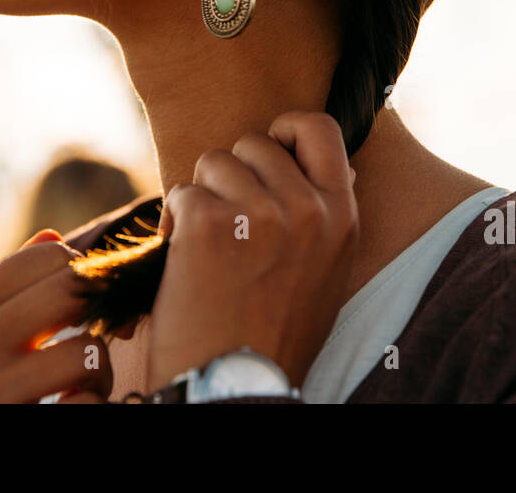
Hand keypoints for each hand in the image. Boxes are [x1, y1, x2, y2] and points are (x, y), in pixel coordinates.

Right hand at [0, 229, 113, 402]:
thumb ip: (0, 293)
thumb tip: (55, 239)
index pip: (50, 257)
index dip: (79, 279)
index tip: (78, 309)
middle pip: (73, 290)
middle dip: (94, 314)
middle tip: (85, 342)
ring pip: (87, 352)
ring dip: (97, 374)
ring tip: (80, 387)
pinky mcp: (8, 433)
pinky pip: (84, 409)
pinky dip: (91, 409)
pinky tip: (70, 410)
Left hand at [144, 110, 358, 391]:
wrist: (237, 387)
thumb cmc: (274, 336)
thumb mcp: (326, 273)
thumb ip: (323, 217)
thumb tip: (326, 166)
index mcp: (342, 217)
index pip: (319, 128)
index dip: (286, 129)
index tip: (266, 153)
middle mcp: (306, 208)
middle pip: (254, 143)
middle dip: (232, 175)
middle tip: (227, 222)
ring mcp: (258, 213)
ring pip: (213, 162)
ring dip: (201, 197)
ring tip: (208, 247)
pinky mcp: (208, 224)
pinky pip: (182, 194)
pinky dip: (173, 224)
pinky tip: (183, 262)